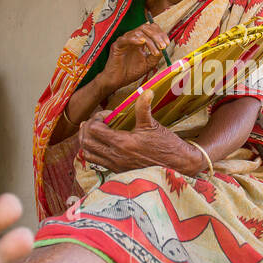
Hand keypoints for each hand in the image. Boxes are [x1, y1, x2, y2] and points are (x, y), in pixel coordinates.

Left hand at [79, 92, 202, 174]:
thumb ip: (143, 108)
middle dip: (88, 128)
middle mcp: (116, 156)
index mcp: (123, 143)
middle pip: (86, 141)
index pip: (94, 129)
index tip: (108, 114)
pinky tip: (103, 143)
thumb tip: (147, 91)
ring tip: (96, 132)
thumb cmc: (166, 144)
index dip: (97, 118)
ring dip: (87, 140)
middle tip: (96, 121)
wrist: (176, 165)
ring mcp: (116, 165)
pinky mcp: (118, 171)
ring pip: (87, 153)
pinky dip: (93, 151)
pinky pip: (96, 162)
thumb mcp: (153, 124)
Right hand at [99, 22, 170, 91]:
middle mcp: (132, 38)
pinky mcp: (117, 45)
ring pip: (138, 32)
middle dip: (157, 36)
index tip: (167, 43)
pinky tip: (142, 43)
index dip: (160, 34)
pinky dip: (134, 39)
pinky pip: (125, 39)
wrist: (117, 81)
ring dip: (150, 41)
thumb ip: (155, 56)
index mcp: (140, 40)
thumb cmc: (130, 72)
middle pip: (146, 28)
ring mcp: (124, 40)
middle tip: (163, 46)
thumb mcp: (148, 64)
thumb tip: (164, 49)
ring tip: (154, 51)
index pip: (151, 29)